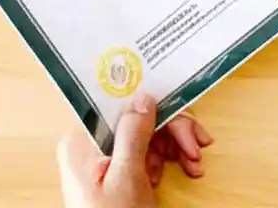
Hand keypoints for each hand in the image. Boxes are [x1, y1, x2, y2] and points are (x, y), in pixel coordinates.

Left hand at [57, 94, 213, 207]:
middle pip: (139, 121)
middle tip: (195, 146)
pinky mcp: (119, 171)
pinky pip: (148, 153)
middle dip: (173, 132)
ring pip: (149, 136)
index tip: (179, 112)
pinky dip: (169, 159)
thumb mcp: (126, 178)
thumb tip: (143, 99)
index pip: (121, 105)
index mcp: (82, 142)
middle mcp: (91, 146)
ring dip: (176, 147)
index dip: (153, 107)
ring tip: (193, 163)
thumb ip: (132, 136)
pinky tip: (182, 169)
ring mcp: (106, 159)